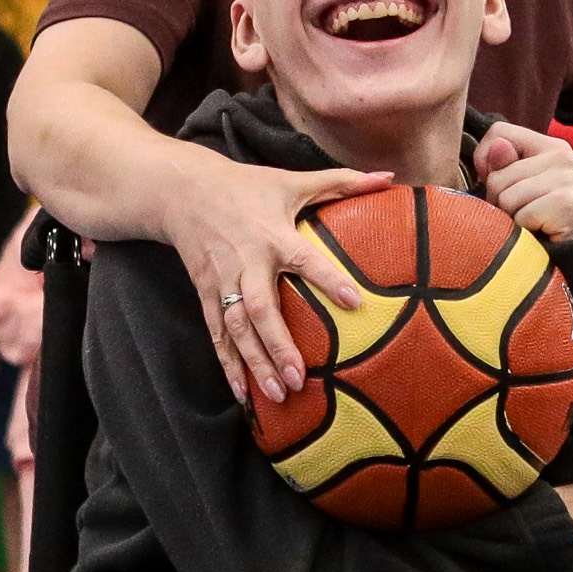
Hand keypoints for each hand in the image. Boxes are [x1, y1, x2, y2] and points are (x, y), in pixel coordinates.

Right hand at [165, 156, 395, 406]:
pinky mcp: (205, 293)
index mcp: (272, 234)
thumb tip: (389, 177)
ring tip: (279, 394)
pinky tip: (244, 394)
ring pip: (237, 328)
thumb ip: (341, 182)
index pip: (304, 259)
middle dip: (279, 345)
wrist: (183, 190)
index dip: (328, 279)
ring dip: (256, 362)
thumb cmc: (247, 186)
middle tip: (301, 378)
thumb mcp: (292, 180)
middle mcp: (247, 262)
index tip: (354, 303)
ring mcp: (223, 281)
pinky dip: (228, 364)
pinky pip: (217, 333)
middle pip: (261, 308)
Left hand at [473, 122, 572, 244]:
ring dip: (513, 219)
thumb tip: (495, 147)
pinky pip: (521, 216)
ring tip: (535, 223)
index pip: (499, 132)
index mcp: (550, 146)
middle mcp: (561, 155)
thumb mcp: (527, 188)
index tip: (497, 185)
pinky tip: (544, 232)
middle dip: (500, 202)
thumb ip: (505, 166)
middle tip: (526, 214)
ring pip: (505, 197)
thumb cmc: (552, 219)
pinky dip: (526, 231)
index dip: (484, 158)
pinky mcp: (566, 201)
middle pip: (496, 176)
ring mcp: (567, 177)